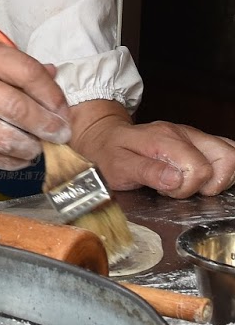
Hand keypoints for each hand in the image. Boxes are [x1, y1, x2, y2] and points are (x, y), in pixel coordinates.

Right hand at [0, 25, 71, 163]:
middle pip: (19, 108)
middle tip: (60, 133)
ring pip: (5, 137)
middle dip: (48, 126)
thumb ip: (7, 61)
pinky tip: (15, 158)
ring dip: (30, 148)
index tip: (61, 107)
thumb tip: (50, 75)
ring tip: (36, 148)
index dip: (52, 94)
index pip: (26, 72)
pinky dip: (7, 160)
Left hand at [69, 102, 234, 196]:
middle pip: (226, 158)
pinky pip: (225, 152)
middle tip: (181, 189)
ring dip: (218, 177)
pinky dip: (221, 171)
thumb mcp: (118, 166)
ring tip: (191, 184)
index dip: (187, 188)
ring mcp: (193, 136)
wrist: (103, 137)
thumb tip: (176, 180)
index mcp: (165, 138)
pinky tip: (200, 179)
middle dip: (208, 184)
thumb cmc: (108, 153)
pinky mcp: (198, 142)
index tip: (167, 190)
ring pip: (231, 154)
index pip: (200, 168)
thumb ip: (147, 172)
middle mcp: (184, 133)